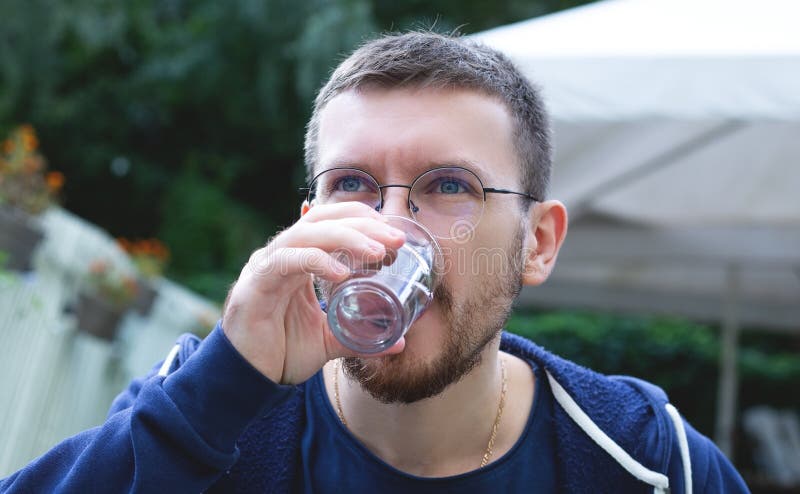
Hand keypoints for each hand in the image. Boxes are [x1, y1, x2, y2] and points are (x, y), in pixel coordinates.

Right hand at [221, 202, 406, 383]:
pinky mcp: (255, 285)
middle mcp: (282, 255)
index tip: (394, 234)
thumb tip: (400, 342)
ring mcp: (266, 266)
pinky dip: (315, 261)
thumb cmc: (281, 353)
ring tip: (378, 253)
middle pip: (322, 220)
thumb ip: (360, 337)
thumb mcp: (329, 341)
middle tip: (396, 239)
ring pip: (307, 234)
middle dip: (363, 225)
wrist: (247, 380)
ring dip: (346, 237)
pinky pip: (286, 261)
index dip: (362, 219)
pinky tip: (341, 273)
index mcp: (298, 259)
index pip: (330, 221)